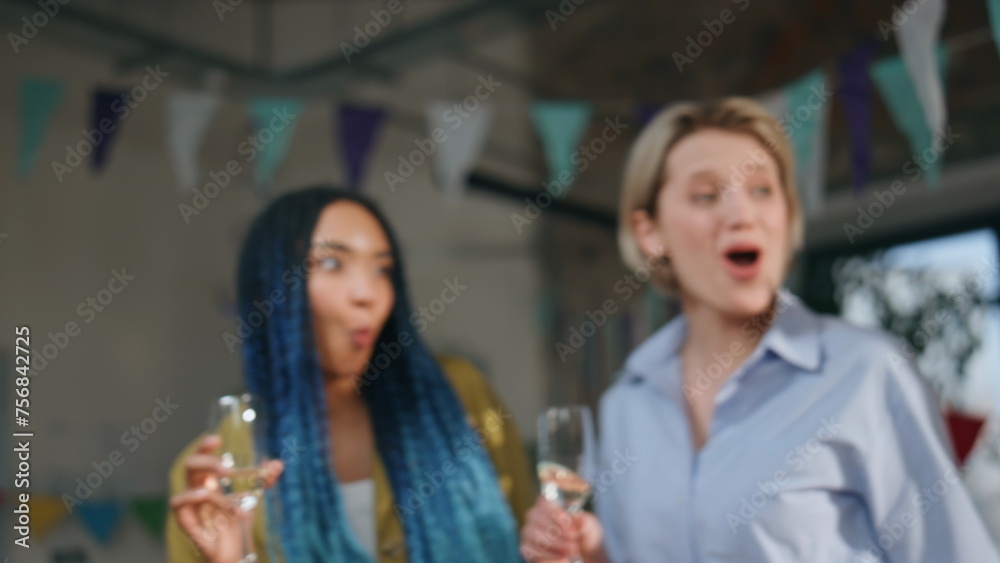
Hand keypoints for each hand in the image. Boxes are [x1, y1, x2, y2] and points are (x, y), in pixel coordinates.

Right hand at [170, 434, 283, 562]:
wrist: (232, 552)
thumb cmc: (236, 523)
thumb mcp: (253, 498)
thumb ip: (263, 480)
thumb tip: (278, 464)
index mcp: (209, 480)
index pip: (202, 457)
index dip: (205, 446)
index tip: (217, 439)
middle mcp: (197, 489)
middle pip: (191, 465)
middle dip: (207, 461)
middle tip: (228, 470)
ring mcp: (190, 505)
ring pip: (187, 484)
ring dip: (209, 486)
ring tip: (225, 492)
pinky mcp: (186, 521)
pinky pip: (178, 504)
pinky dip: (190, 496)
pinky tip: (205, 494)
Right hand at [520, 496, 604, 562]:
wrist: (583, 555)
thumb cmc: (583, 535)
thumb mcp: (589, 525)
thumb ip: (584, 520)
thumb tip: (578, 519)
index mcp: (549, 505)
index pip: (543, 501)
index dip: (554, 511)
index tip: (568, 521)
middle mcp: (535, 516)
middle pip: (536, 517)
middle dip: (557, 529)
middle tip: (574, 537)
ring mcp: (529, 533)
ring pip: (533, 534)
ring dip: (555, 542)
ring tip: (571, 548)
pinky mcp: (528, 549)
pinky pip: (532, 550)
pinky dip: (550, 554)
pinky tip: (563, 556)